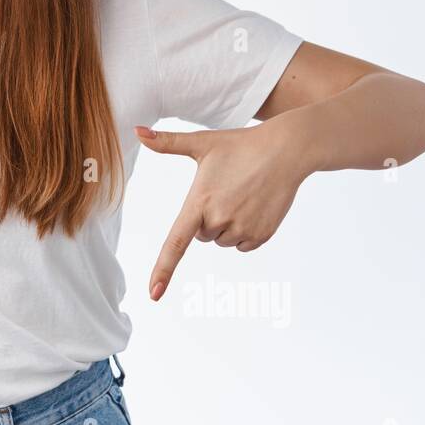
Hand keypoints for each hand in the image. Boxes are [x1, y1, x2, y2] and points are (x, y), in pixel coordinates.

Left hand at [133, 120, 308, 301]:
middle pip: (201, 236)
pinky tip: (254, 206)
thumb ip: (167, 142)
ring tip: (242, 195)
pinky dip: (245, 231)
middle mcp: (219, 220)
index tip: (153, 294)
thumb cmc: (241, 144)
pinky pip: (242, 245)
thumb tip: (137, 130)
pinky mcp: (262, 236)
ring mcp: (243, 230)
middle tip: (225, 190)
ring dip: (227, 225)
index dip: (163, 270)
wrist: (287, 150)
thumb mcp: (203, 143)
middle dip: (207, 218)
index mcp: (199, 202)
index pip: (175, 243)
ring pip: (221, 241)